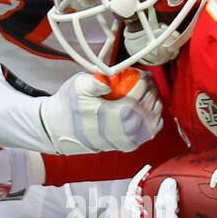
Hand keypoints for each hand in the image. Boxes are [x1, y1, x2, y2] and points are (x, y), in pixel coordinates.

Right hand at [40, 71, 162, 154]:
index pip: (142, 90)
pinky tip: (143, 107)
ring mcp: (132, 140)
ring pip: (155, 115)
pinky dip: (152, 116)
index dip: (142, 78)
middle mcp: (129, 130)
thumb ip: (94, 81)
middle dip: (149, 88)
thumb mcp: (78, 87)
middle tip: (142, 79)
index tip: (137, 72)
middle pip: (150, 102)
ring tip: (143, 92)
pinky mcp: (132, 145)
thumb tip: (108, 81)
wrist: (61, 129)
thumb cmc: (70, 106)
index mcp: (119, 114)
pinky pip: (152, 129)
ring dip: (152, 100)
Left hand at [124, 167, 208, 217]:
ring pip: (156, 211)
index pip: (132, 200)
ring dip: (163, 198)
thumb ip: (167, 206)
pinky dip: (173, 209)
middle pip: (144, 204)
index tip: (147, 169)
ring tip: (175, 186)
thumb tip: (167, 183)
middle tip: (163, 175)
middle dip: (151, 188)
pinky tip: (184, 206)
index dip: (137, 182)